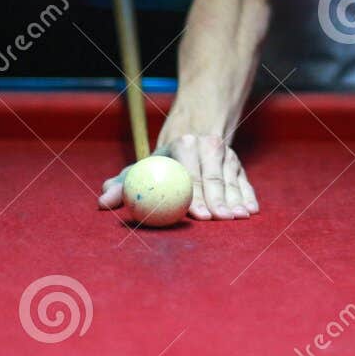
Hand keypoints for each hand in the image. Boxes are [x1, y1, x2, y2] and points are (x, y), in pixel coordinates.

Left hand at [97, 134, 259, 220]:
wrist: (192, 135)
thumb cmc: (161, 162)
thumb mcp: (142, 168)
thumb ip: (122, 184)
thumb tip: (103, 202)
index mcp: (183, 145)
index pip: (189, 174)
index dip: (194, 195)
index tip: (197, 215)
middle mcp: (207, 146)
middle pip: (213, 177)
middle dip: (217, 199)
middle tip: (219, 220)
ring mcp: (226, 155)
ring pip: (231, 181)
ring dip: (236, 200)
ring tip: (238, 218)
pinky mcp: (238, 165)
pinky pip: (245, 182)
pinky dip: (248, 196)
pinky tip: (251, 210)